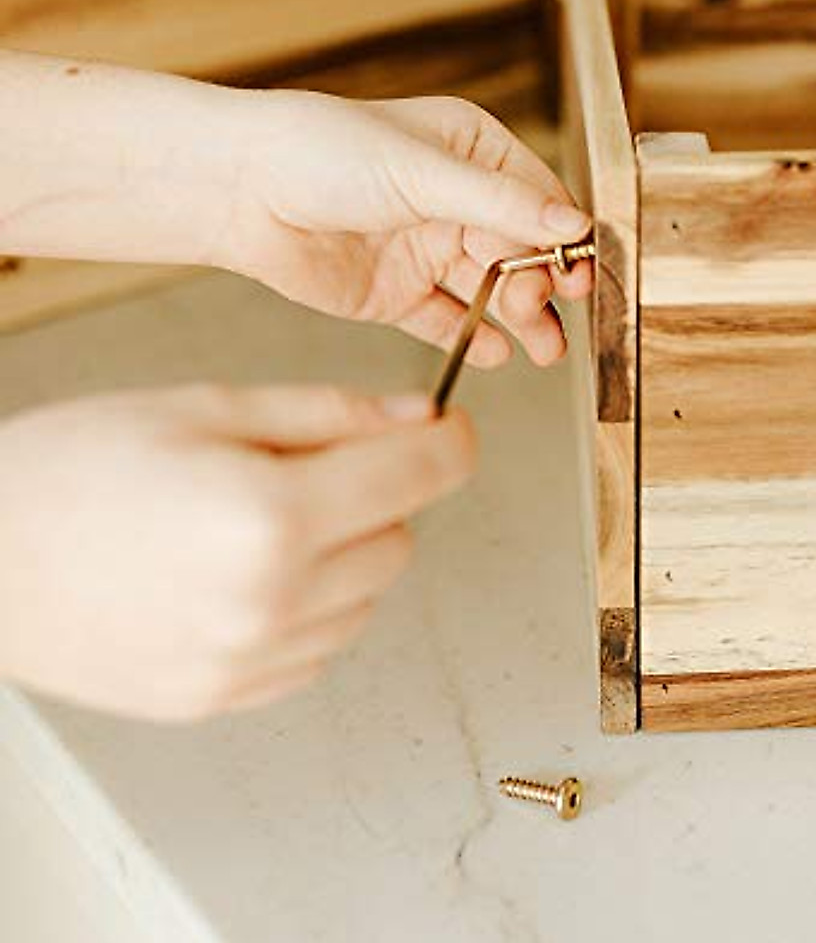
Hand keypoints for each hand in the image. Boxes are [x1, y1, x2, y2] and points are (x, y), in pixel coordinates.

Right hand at [0, 384, 473, 720]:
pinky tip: (240, 573)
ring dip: (341, 553)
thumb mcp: (207, 408)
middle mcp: (271, 603)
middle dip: (377, 495)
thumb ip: (329, 414)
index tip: (448, 428)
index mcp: (271, 517)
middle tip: (304, 468)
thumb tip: (417, 414)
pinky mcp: (226, 698)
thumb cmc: (76, 468)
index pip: (419, 477)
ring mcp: (249, 662)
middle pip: (398, 540)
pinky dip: (308, 606)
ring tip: (254, 522)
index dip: (447, 443)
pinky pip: (319, 647)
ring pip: (365, 597)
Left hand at [219, 92, 593, 368]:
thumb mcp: (422, 171)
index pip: (537, 200)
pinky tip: (498, 352)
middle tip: (543, 309)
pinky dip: (474, 336)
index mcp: (471, 153)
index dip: (562, 239)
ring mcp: (427, 249)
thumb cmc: (320, 152)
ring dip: (521, 319)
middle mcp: (455, 201)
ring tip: (545, 349)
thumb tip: (573, 224)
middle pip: (520, 251)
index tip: (580, 273)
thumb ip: (501, 203)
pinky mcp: (398, 293)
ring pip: (491, 291)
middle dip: (539, 284)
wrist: (239, 192)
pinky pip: (448, 318)